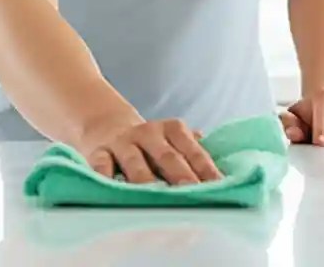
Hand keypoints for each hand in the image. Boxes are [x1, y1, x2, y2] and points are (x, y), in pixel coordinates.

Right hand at [73, 116, 224, 184]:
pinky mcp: (98, 152)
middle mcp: (148, 134)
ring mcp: (123, 143)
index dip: (206, 170)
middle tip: (192, 194)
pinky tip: (110, 187)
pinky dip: (105, 175)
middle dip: (181, 176)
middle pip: (167, 156)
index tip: (219, 188)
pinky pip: (101, 164)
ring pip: (135, 162)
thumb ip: (195, 154)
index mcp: (172, 130)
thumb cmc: (149, 144)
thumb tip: (225, 176)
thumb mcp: (173, 141)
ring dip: (145, 180)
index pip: (193, 151)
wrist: (105, 126)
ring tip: (154, 197)